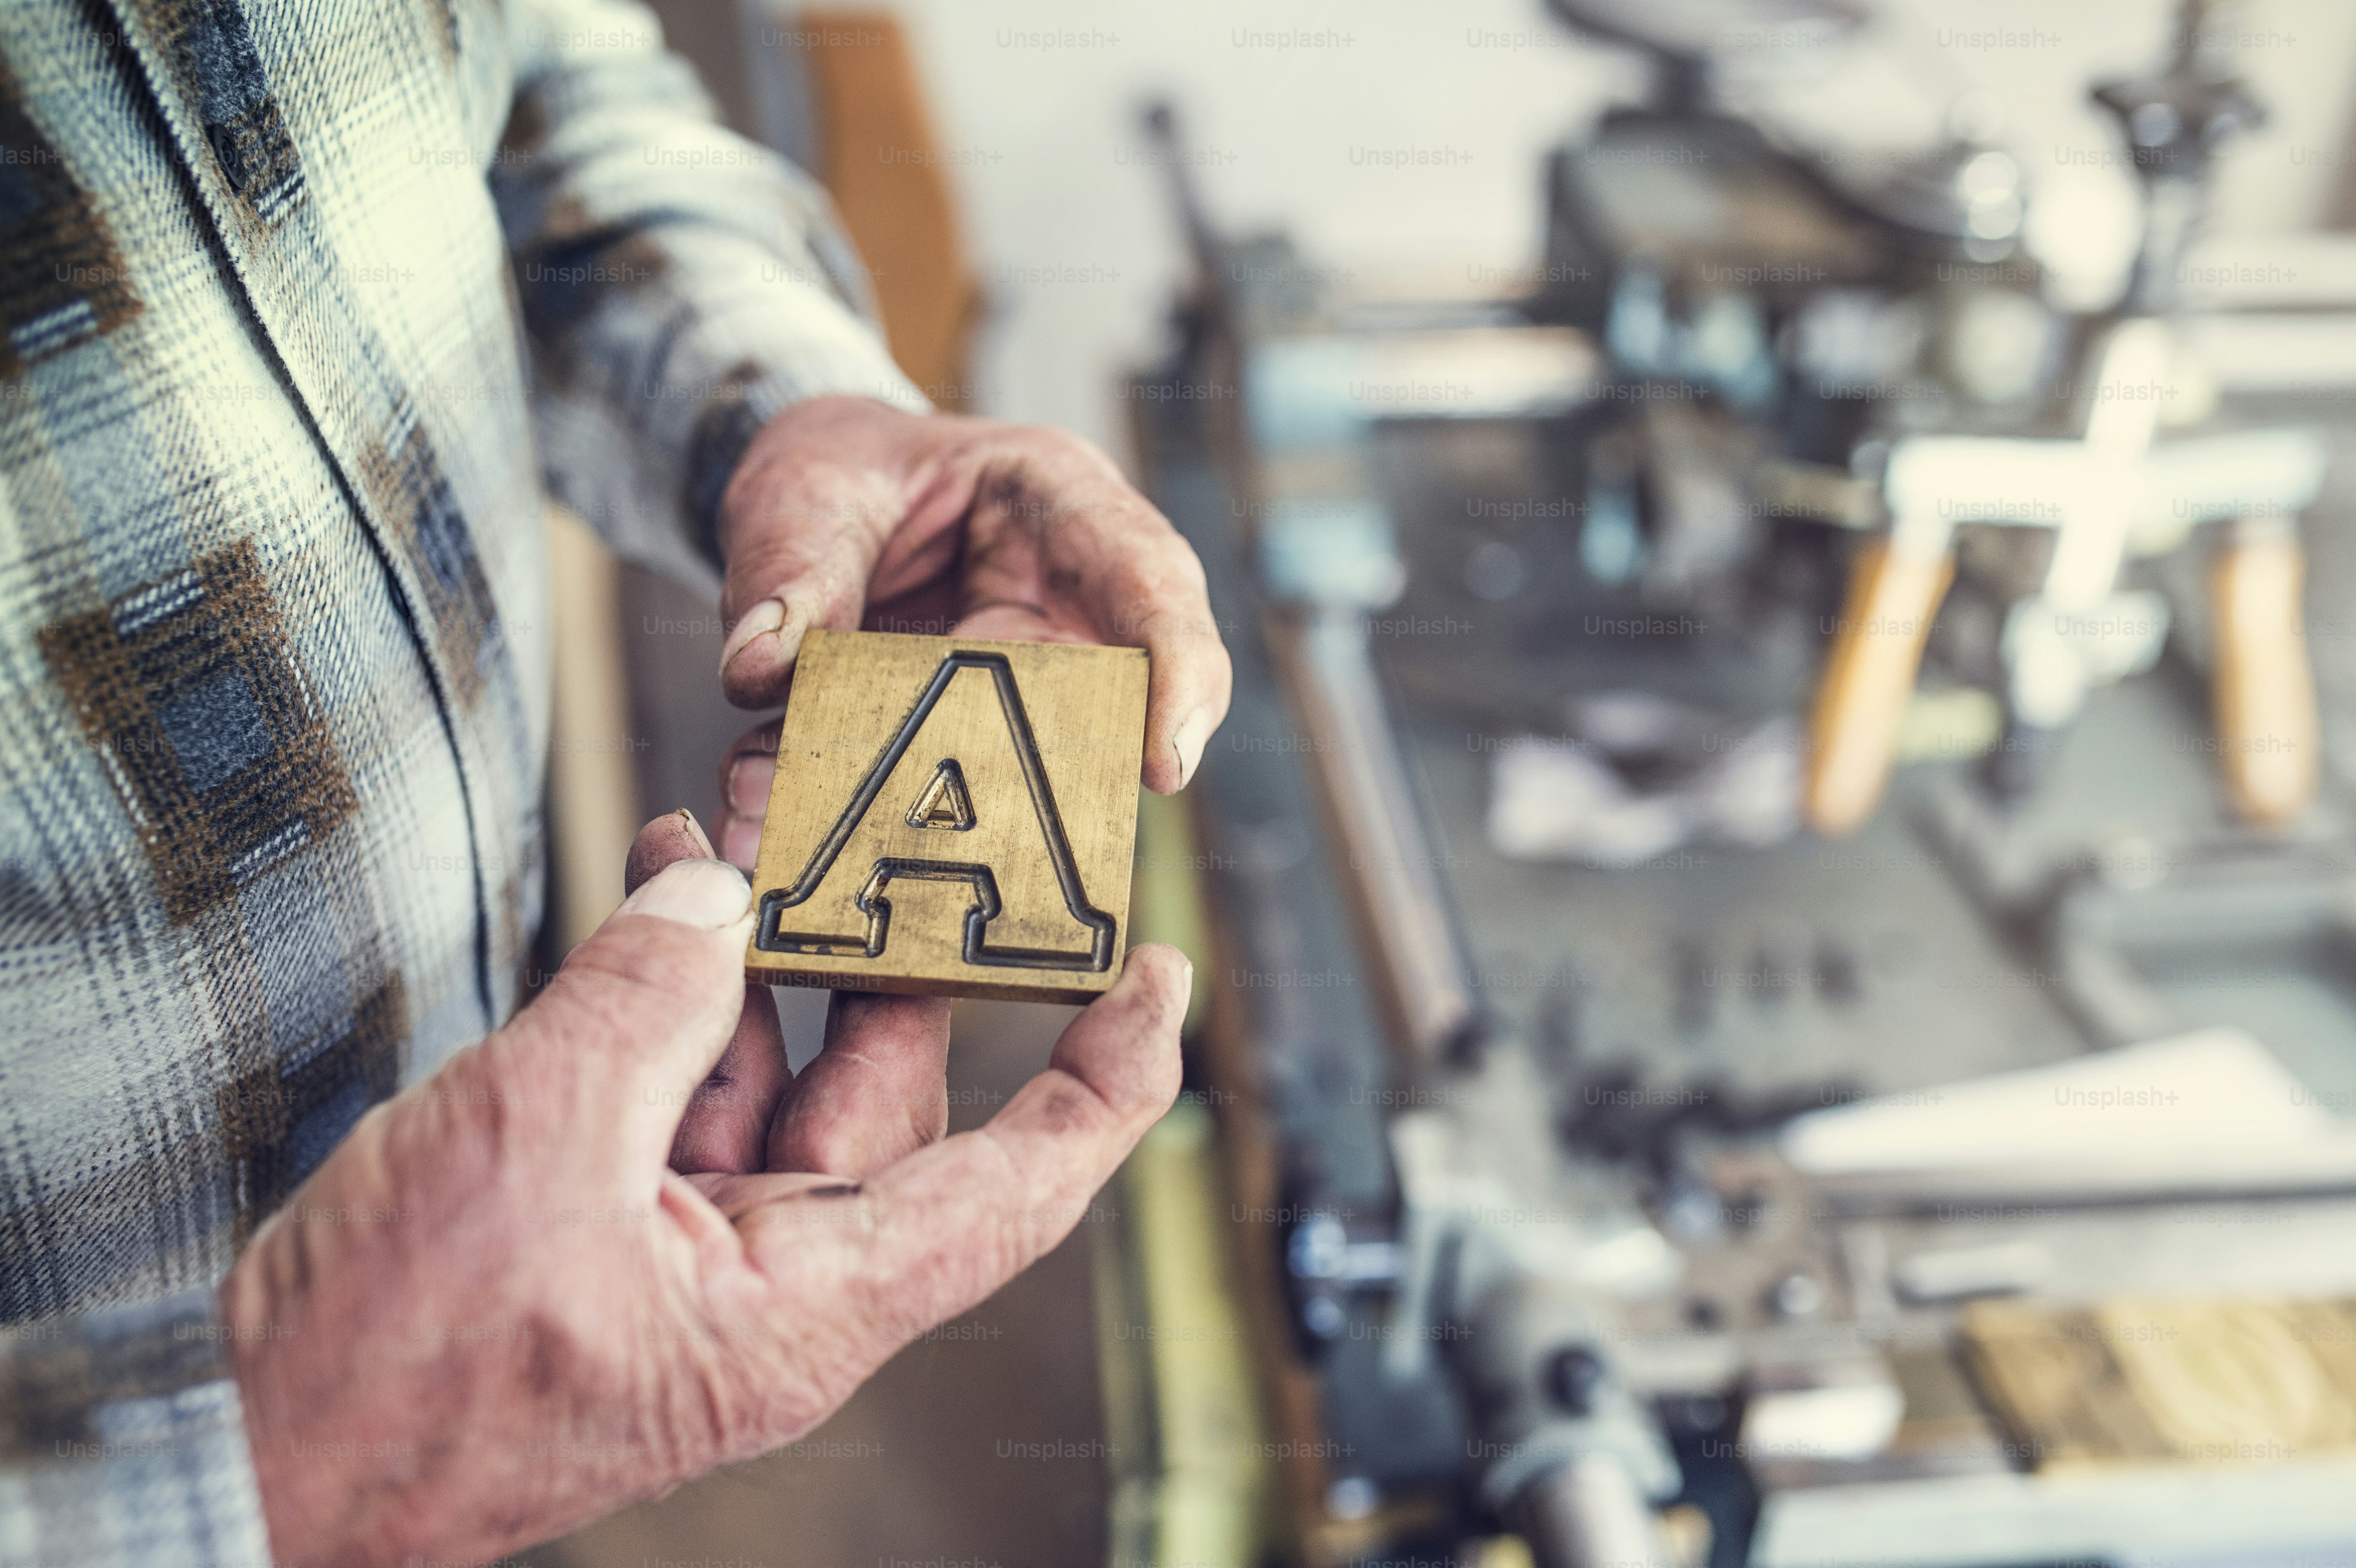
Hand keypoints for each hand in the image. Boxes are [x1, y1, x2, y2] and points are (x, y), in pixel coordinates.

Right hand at [222, 821, 1187, 1565]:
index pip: (1015, 1188)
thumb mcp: (532, 1144)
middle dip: (885, 944)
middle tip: (889, 811)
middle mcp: (777, 1278)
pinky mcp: (617, 1211)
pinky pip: (687, 1085)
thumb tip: (720, 901)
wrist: (249, 1442)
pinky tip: (667, 888)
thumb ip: (646, 1005)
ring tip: (740, 822)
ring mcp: (695, 1243)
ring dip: (764, 947)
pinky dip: (679, 990)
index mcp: (806, 1306)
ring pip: (779, 1068)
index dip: (1106, 1084)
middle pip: (889, 1090)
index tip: (1159, 976)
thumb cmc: (388, 1364)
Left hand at [709, 395, 1231, 868]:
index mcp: (1055, 500)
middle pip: (1097, 702)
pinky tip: (765, 818)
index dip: (1177, 670)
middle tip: (975, 840)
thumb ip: (788, 566)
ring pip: (999, 767)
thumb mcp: (803, 488)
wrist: (806, 503)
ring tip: (794, 823)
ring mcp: (1010, 681)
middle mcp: (1055, 603)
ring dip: (906, 808)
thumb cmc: (840, 471)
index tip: (1164, 766)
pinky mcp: (952, 740)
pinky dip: (838, 812)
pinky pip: (914, 794)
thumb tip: (762, 665)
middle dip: (1032, 778)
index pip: (1149, 577)